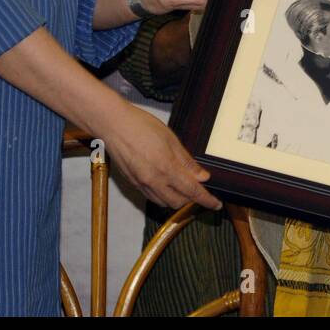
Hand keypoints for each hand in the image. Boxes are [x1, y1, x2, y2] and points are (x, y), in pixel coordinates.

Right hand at [101, 104, 220, 209]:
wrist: (113, 125)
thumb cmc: (142, 126)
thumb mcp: (171, 139)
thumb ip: (186, 161)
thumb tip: (202, 177)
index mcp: (166, 168)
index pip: (192, 191)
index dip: (206, 200)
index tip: (216, 205)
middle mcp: (154, 180)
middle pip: (178, 202)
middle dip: (191, 200)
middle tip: (199, 190)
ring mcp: (141, 184)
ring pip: (164, 203)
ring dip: (176, 199)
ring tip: (183, 187)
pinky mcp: (132, 183)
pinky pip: (151, 197)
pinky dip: (162, 196)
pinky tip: (166, 184)